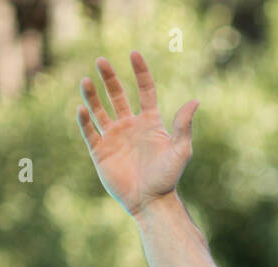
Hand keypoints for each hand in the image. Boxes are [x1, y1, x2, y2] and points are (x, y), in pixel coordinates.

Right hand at [76, 51, 198, 217]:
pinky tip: (82, 109)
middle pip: (117, 95)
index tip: (134, 54)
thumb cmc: (168, 177)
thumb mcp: (180, 150)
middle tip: (101, 61)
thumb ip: (183, 125)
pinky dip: (84, 120)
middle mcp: (130, 126)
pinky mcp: (100, 151)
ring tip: (87, 80)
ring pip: (99, 110)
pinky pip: (89, 131)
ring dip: (92, 95)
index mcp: (150, 123)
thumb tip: (195, 100)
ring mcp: (114, 137)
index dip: (140, 72)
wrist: (151, 201)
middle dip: (110, 78)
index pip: (145, 91)